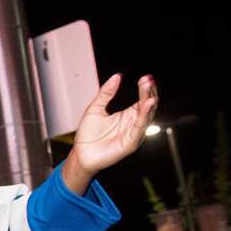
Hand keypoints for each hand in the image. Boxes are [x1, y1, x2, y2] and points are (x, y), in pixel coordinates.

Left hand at [63, 74, 157, 189]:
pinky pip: (140, 128)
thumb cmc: (88, 133)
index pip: (142, 99)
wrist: (81, 153)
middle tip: (148, 79)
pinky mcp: (131, 143)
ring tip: (149, 87)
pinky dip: (144, 116)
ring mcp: (134, 133)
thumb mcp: (95, 108)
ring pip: (146, 115)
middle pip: (148, 105)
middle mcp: (134, 123)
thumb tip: (117, 76)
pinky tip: (147, 104)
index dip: (145, 88)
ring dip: (149, 101)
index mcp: (128, 115)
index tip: (145, 77)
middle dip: (149, 92)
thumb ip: (106, 93)